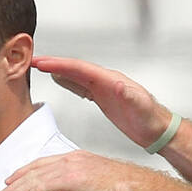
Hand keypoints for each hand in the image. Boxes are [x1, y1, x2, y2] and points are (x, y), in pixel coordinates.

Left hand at [0, 149, 135, 190]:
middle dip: (14, 184)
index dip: (25, 172)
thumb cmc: (123, 189)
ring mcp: (69, 167)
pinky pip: (40, 189)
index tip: (12, 180)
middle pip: (34, 170)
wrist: (134, 186)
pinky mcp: (69, 179)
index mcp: (76, 158)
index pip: (43, 163)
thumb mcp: (98, 184)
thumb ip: (83, 186)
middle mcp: (70, 159)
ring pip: (33, 180)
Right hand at [32, 56, 170, 149]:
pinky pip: (81, 86)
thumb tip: (116, 83)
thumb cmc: (151, 119)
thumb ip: (128, 95)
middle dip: (53, 63)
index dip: (60, 64)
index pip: (80, 68)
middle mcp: (106, 81)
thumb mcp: (141, 107)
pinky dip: (68, 81)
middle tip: (33, 61)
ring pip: (76, 75)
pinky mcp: (104, 97)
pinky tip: (60, 80)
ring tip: (40, 66)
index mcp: (111, 80)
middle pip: (75, 68)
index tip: (42, 63)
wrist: (158, 129)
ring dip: (58, 70)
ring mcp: (104, 88)